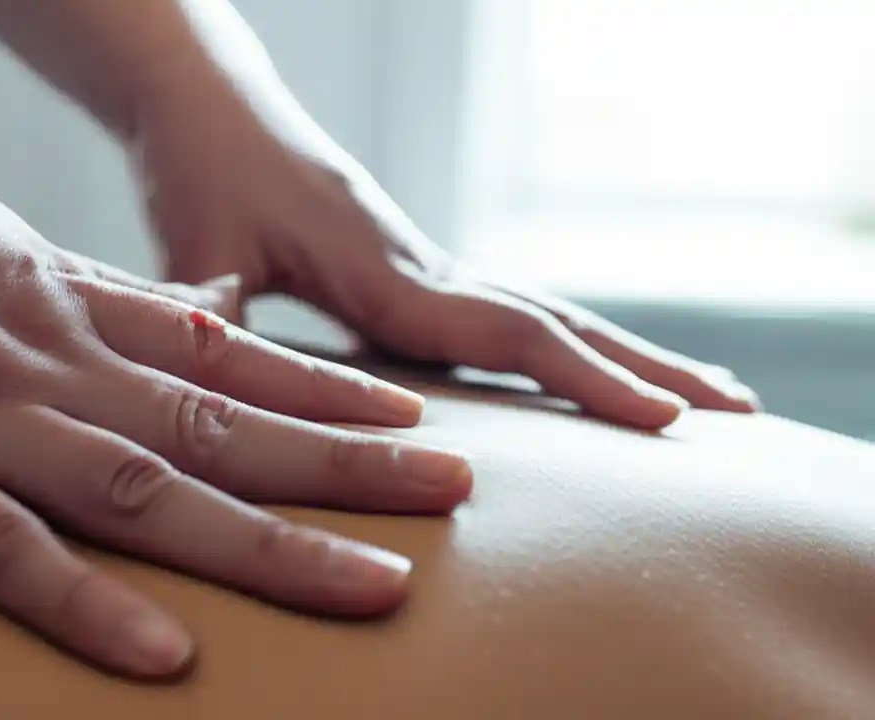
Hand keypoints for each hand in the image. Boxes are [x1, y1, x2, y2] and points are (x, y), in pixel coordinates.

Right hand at [0, 128, 470, 677]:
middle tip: (459, 494)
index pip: (228, 359)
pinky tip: (169, 657)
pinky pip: (1, 549)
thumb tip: (179, 319)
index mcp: (70, 310)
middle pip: (225, 426)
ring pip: (147, 488)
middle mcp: (50, 362)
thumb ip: (87, 297)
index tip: (415, 423)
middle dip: (349, 466)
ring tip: (379, 585)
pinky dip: (87, 604)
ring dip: (270, 542)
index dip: (327, 394)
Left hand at [130, 84, 760, 429]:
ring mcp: (424, 266)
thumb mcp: (194, 254)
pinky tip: (586, 374)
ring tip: (705, 397)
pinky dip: (564, 348)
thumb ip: (212, 324)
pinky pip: (504, 315)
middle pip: (553, 320)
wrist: (212, 109)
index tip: (664, 423)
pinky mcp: (412, 271)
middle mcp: (421, 266)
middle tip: (740, 414)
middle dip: (644, 369)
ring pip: (542, 313)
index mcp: (381, 269)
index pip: (503, 330)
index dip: (583, 378)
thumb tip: (207, 406)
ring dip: (623, 356)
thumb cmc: (202, 174)